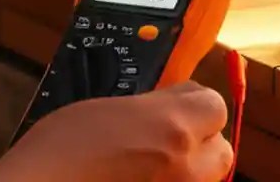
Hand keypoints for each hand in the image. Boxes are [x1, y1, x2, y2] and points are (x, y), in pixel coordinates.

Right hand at [0, 82, 233, 181]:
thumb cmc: (58, 154)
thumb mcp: (110, 111)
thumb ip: (153, 108)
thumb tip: (175, 106)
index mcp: (175, 128)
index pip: (215, 107)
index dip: (196, 107)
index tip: (179, 109)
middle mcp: (186, 166)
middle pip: (221, 151)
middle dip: (200, 146)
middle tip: (165, 147)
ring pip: (204, 178)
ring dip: (185, 173)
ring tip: (142, 170)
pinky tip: (135, 181)